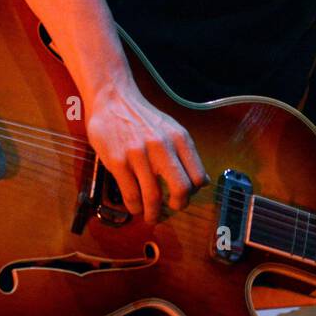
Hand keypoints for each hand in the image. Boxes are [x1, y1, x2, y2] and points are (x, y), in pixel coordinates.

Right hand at [84, 83, 208, 223]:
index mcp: (180, 139)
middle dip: (178, 205)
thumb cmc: (143, 119)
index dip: (193, 192)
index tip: (184, 195)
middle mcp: (163, 147)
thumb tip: (202, 182)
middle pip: (181, 189)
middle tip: (171, 208)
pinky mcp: (119, 162)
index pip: (197, 176)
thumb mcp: (172, 130)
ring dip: (153, 213)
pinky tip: (135, 206)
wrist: (113, 99)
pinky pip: (131, 194)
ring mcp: (139, 155)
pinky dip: (135, 206)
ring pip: (153, 196)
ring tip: (151, 216)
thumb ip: (186, 154)